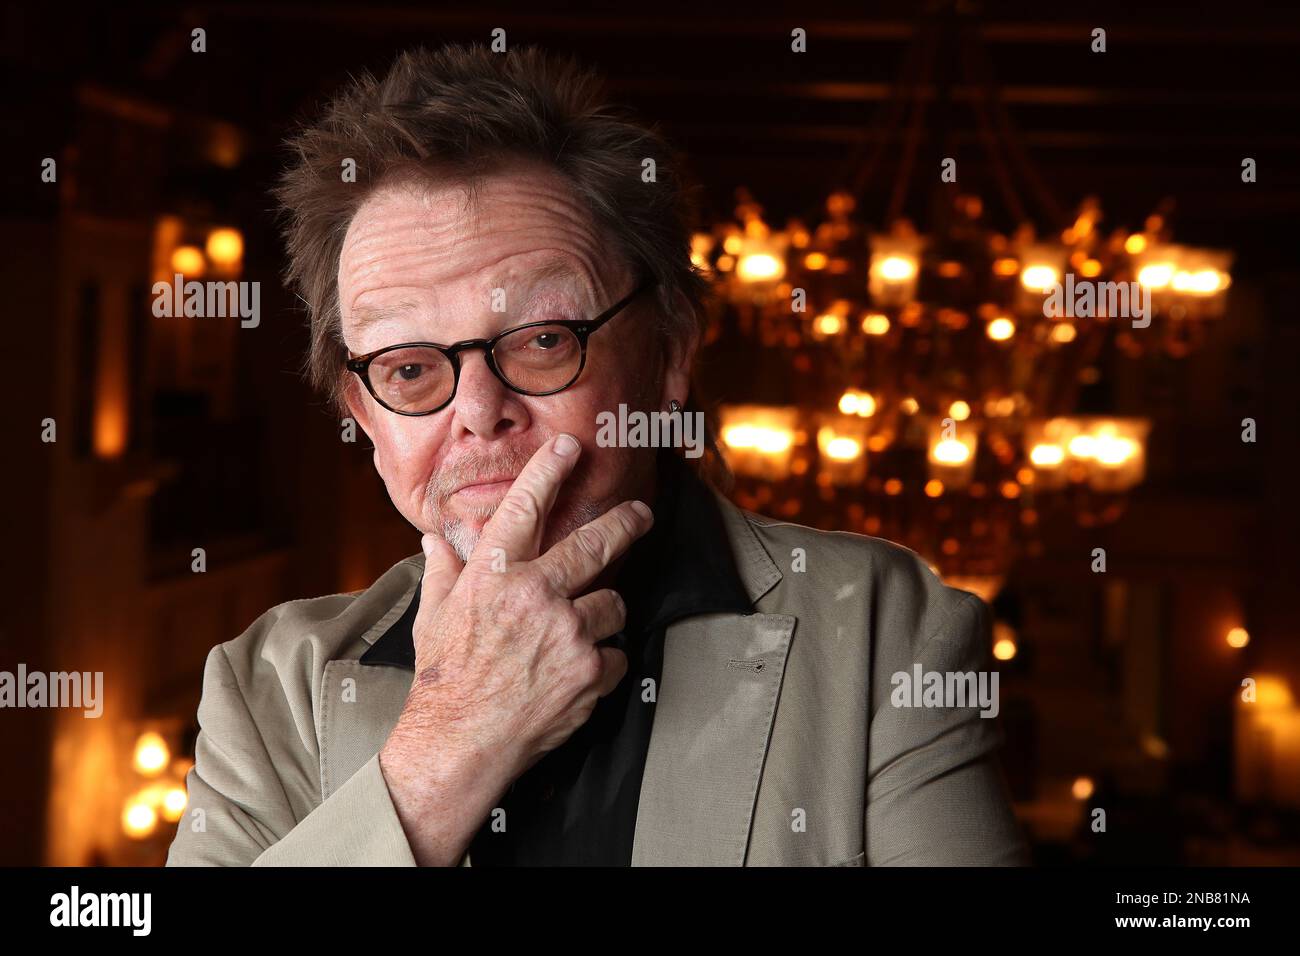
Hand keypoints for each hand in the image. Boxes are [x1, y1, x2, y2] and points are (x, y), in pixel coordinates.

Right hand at [378, 433, 653, 862]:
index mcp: (493, 576)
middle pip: (595, 544)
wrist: (459, 741)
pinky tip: (574, 677)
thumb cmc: (444, 679)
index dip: (550, 471)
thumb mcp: (434, 617)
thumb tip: (434, 538)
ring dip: (601, 619)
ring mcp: (566, 631)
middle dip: (625, 523)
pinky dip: (602, 665)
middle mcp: (533, 595)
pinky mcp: (590, 668)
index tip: (570, 447)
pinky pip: (616, 653)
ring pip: (612, 605)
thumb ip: (443, 571)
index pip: (525, 508)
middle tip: (641, 514)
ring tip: (572, 640)